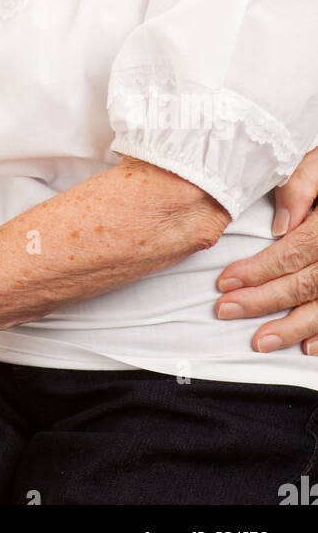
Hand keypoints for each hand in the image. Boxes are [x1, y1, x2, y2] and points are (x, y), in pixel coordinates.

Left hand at [216, 148, 317, 353]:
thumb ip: (299, 186)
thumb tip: (280, 225)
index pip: (293, 252)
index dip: (259, 270)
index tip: (226, 281)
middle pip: (305, 283)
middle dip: (263, 300)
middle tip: (227, 309)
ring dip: (292, 327)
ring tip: (260, 340)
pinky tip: (305, 346)